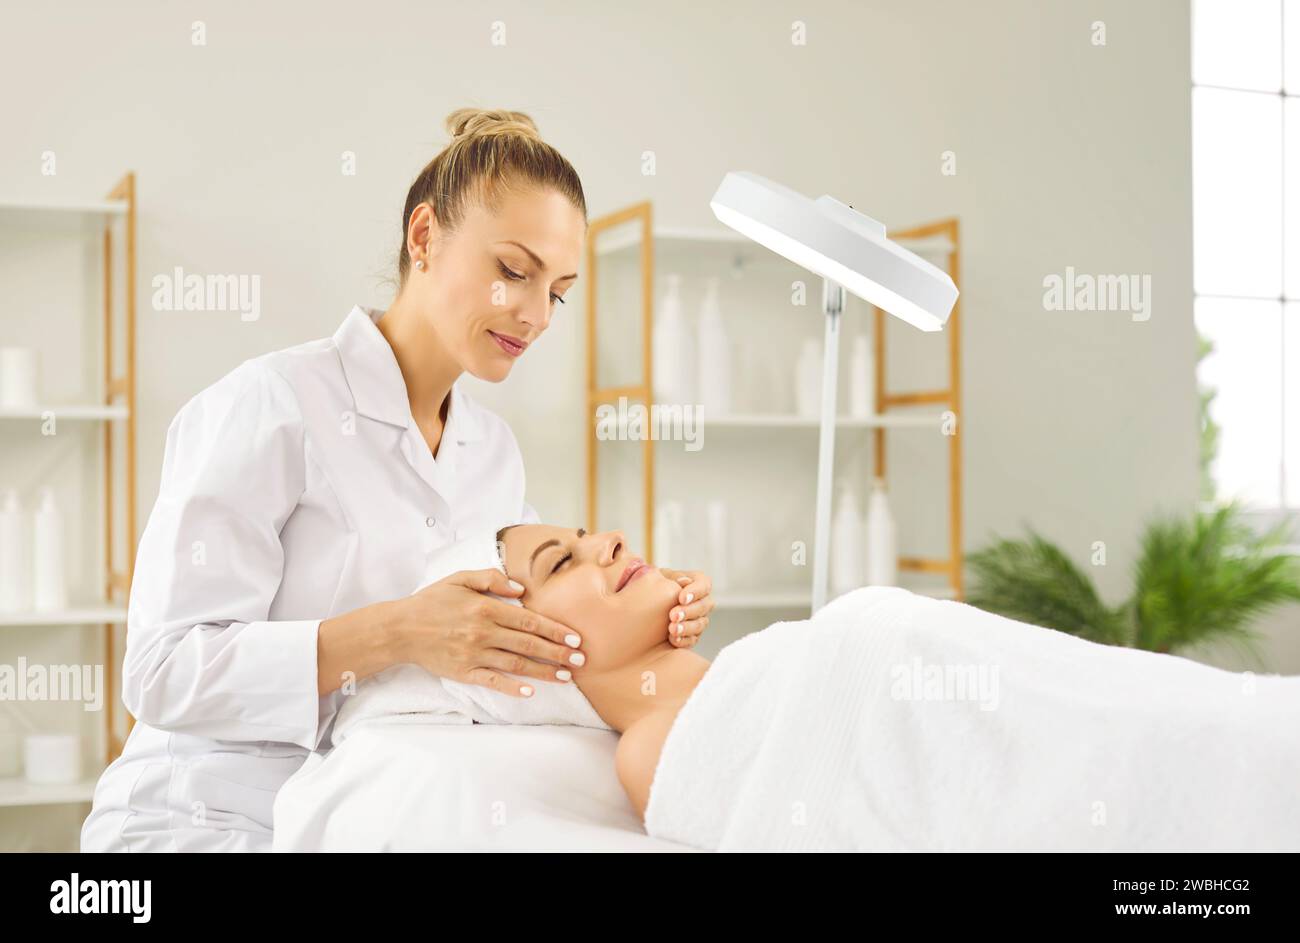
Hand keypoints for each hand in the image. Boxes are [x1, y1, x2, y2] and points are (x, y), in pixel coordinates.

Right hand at [393, 568, 585, 696]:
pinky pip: (492, 681)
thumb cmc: (432, 601)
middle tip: (581, 660)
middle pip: (529, 644)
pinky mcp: (463, 672)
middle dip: (559, 653)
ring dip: (544, 671)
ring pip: (516, 664)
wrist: (400, 628)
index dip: (555, 630)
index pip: (529, 621)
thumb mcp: (460, 579)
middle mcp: (483, 632)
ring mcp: (473, 654)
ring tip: (566, 676)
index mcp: (485, 608)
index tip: (575, 638)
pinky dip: (511, 687)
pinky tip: (529, 692)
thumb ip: (491, 579)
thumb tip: (521, 589)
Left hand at [657, 568, 712, 647]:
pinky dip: (684, 640)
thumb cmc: (653, 586)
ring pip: (700, 624)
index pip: (704, 585)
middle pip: (705, 606)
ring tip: (672, 629)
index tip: (681, 598)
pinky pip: (693, 639)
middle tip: (673, 615)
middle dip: (689, 611)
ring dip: (687, 627)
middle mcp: (701, 602)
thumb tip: (685, 581)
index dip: (696, 592)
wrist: (642, 605)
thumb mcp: (660, 578)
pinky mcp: (692, 635)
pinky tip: (673, 639)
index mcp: (696, 584)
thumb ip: (673, 578)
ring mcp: (698, 619)